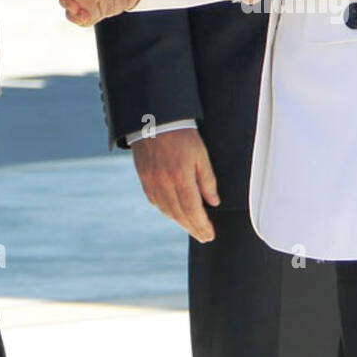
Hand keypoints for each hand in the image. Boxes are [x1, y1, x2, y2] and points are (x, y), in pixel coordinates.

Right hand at [131, 127, 219, 242]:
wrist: (154, 119)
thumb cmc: (181, 134)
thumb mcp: (201, 154)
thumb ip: (207, 180)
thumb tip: (213, 202)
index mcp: (180, 176)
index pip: (192, 209)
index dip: (202, 225)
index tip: (210, 234)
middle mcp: (164, 182)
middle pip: (179, 214)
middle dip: (193, 228)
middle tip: (204, 237)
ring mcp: (151, 181)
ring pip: (166, 210)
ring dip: (180, 222)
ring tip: (191, 227)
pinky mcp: (143, 177)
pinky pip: (155, 201)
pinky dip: (166, 210)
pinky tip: (173, 213)